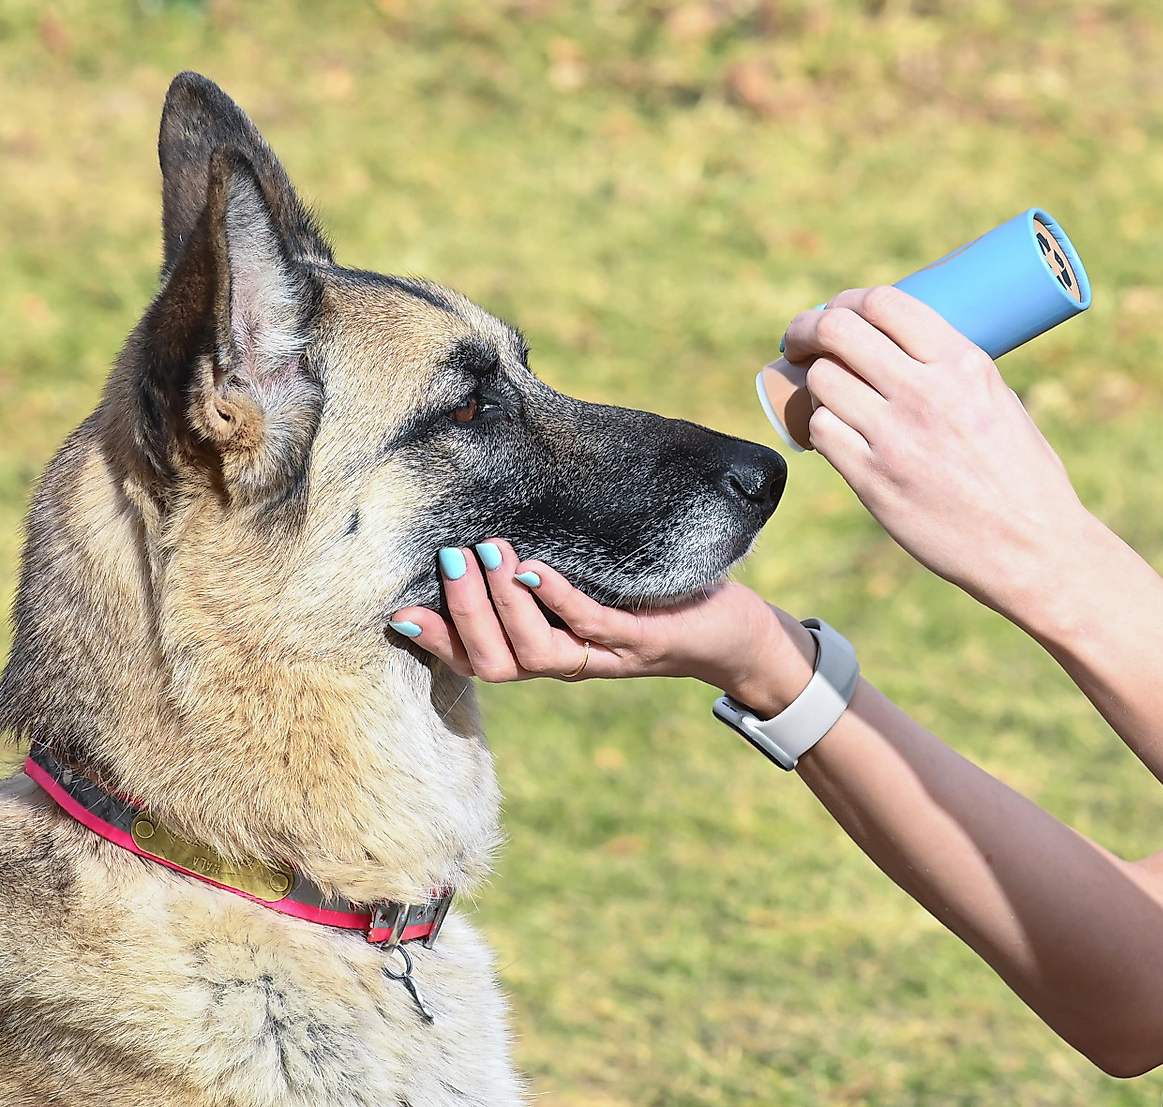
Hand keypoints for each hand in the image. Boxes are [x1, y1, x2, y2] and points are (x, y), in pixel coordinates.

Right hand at [390, 540, 815, 718]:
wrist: (734, 635)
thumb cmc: (654, 601)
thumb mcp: (592, 588)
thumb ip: (546, 576)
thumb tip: (493, 527)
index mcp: (550, 653)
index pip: (479, 661)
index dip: (438, 643)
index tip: (401, 613)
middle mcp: (570, 662)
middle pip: (495, 663)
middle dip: (464, 614)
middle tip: (451, 558)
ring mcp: (605, 655)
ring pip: (534, 650)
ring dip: (503, 603)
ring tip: (489, 552)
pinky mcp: (642, 639)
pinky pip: (590, 625)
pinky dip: (556, 598)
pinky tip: (534, 569)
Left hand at [782, 286, 1093, 618]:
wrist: (1031, 548)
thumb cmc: (1021, 475)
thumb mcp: (998, 399)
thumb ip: (950, 372)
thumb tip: (895, 350)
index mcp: (962, 364)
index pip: (884, 303)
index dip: (846, 300)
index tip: (835, 312)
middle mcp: (925, 392)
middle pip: (836, 331)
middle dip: (806, 328)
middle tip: (800, 341)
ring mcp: (894, 437)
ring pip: (821, 380)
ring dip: (814, 380)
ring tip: (822, 391)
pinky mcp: (872, 480)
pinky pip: (821, 431)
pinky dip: (819, 424)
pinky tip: (830, 429)